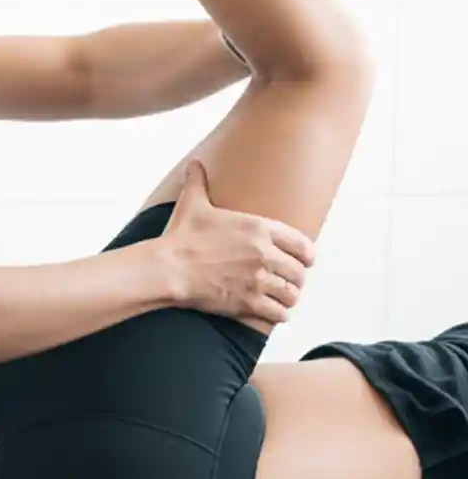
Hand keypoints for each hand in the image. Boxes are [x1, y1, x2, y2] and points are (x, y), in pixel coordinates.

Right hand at [153, 160, 314, 325]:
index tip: (306, 260)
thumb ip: (198, 182)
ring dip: (289, 297)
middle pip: (299, 272)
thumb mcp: (192, 204)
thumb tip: (193, 164)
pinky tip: (274, 312)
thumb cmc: (182, 236)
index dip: (307, 254)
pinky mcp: (249, 302)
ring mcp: (259, 280)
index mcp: (259, 228)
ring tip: (284, 298)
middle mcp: (265, 254)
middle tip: (290, 281)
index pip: (302, 244)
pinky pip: (279, 313)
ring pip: (292, 294)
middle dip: (296, 278)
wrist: (170, 268)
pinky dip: (279, 313)